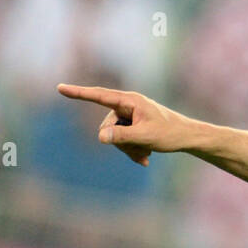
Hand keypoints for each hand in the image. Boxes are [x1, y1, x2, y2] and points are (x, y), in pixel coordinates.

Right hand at [57, 84, 194, 166]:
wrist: (187, 137)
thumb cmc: (169, 133)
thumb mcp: (145, 137)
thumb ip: (121, 137)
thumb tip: (99, 136)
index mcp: (129, 101)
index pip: (98, 96)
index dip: (78, 93)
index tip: (60, 88)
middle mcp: (126, 105)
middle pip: (106, 127)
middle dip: (119, 143)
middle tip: (142, 149)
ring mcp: (128, 116)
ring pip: (113, 137)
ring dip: (127, 149)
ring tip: (146, 154)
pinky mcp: (131, 125)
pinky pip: (120, 141)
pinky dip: (131, 151)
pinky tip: (146, 159)